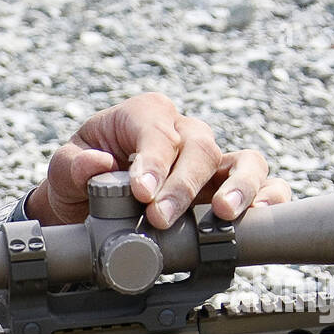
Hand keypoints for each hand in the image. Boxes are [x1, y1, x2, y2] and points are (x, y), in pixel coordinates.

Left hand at [27, 92, 292, 228]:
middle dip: (182, 185)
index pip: (157, 131)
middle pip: (200, 148)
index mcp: (146, 116)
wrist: (89, 205)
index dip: (152, 160)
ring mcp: (211, 161)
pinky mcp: (228, 187)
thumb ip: (72, 166)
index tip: (141, 191)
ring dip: (239, 186)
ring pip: (243, 161)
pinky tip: (261, 217)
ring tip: (225, 214)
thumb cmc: (81, 178)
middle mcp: (184, 133)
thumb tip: (96, 165)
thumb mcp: (64, 169)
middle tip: (160, 217)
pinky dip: (269, 198)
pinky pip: (264, 185)